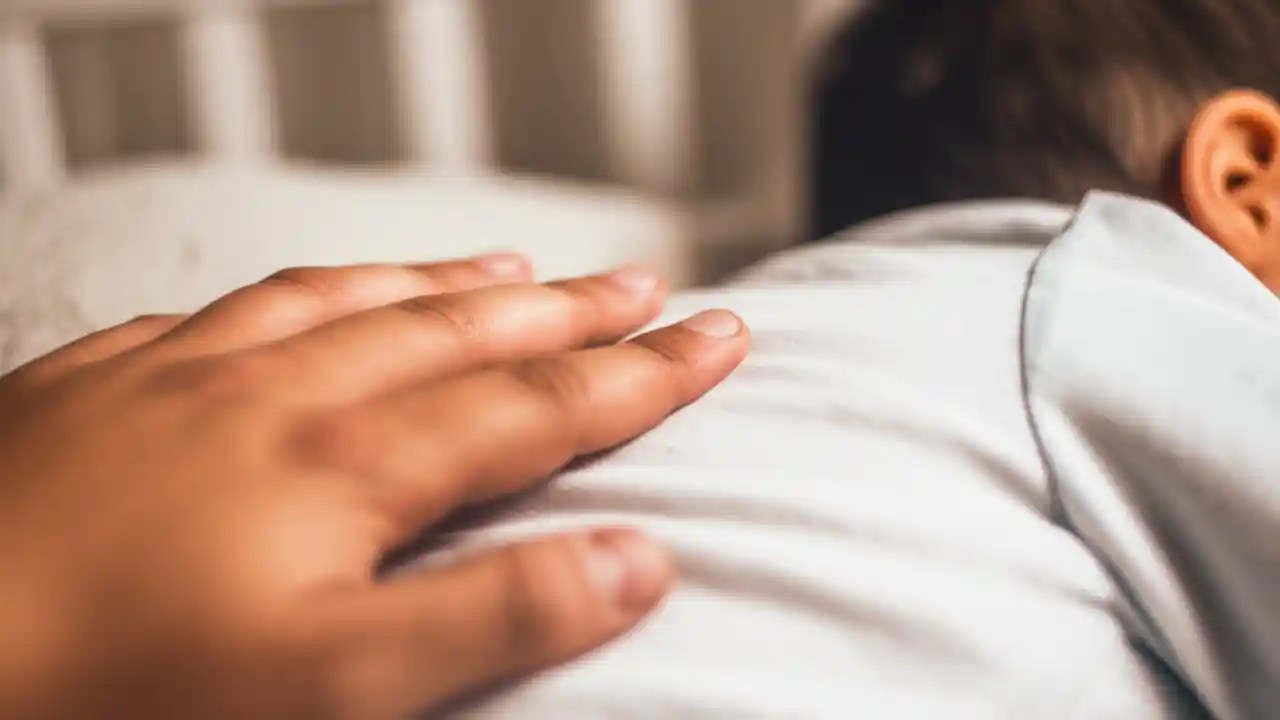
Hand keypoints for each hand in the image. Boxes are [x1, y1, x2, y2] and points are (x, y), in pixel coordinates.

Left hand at [0, 254, 748, 718]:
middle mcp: (275, 393)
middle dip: (566, 308)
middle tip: (642, 283)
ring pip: (346, 300)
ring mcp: (180, 376)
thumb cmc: (115, 689)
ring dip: (444, 282)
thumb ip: (493, 617)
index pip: (533, 402)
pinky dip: (296, 290)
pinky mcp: (93, 384)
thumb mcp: (332, 686)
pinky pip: (223, 308)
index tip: (718, 338)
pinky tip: (304, 295)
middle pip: (456, 331)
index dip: (639, 373)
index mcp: (345, 463)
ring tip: (511, 264)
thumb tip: (636, 562)